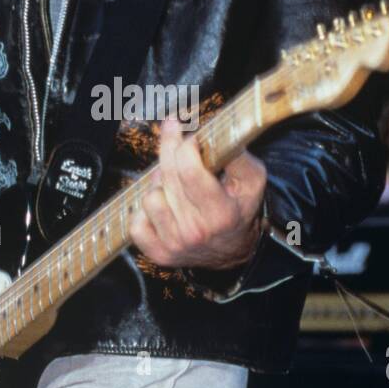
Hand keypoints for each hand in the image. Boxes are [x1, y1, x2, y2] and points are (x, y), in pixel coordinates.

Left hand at [129, 115, 265, 270]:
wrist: (234, 251)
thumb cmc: (241, 209)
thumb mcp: (253, 180)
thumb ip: (237, 155)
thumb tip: (213, 134)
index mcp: (221, 213)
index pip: (189, 171)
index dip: (184, 145)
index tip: (189, 136)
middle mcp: (196, 231)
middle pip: (168, 177)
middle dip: (169, 148)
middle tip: (173, 134)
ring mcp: (175, 244)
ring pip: (150, 197)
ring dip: (159, 184)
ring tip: (173, 182)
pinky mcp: (159, 253)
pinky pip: (136, 223)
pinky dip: (145, 211)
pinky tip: (162, 204)